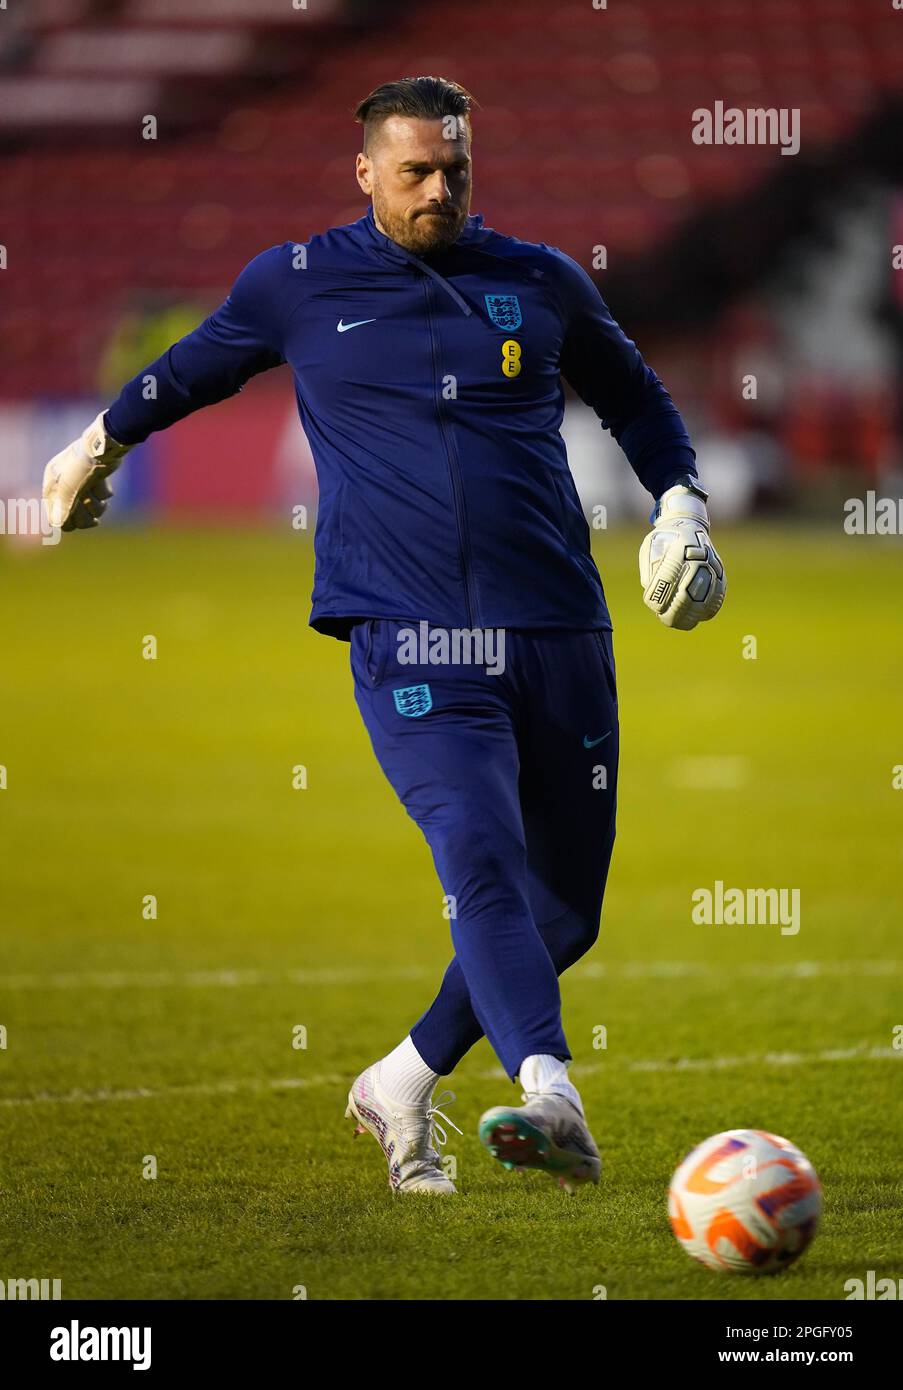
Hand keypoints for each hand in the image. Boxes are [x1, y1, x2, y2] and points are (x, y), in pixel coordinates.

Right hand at [42, 412, 130, 531]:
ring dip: (97, 506)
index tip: (76, 524)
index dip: (66, 521)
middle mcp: (64, 484)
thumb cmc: (81, 467)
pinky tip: (102, 482)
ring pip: (90, 507)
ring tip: (101, 501)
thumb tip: (58, 525)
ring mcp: (81, 481)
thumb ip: (63, 508)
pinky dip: (103, 492)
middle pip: (74, 515)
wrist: (104, 447)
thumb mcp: (69, 489)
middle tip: (95, 520)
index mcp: (52, 485)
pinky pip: (101, 496)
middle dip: (85, 517)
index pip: (54, 513)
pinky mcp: (96, 478)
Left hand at [639, 478, 725, 629]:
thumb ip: (649, 571)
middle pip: (686, 596)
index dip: (657, 599)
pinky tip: (698, 617)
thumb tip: (655, 596)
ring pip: (704, 600)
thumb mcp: (650, 547)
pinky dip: (708, 610)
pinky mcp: (720, 572)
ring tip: (680, 623)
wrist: (690, 524)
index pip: (665, 584)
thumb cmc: (665, 539)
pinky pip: (718, 596)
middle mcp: (698, 558)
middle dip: (674, 613)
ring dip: (691, 616)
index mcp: (678, 550)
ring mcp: (712, 566)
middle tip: (665, 619)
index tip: (652, 605)